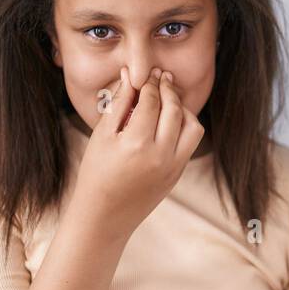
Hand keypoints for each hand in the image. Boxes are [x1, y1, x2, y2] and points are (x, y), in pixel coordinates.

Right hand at [72, 66, 203, 236]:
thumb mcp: (102, 137)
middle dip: (168, 90)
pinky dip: (184, 126)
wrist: (104, 215)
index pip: (151, 102)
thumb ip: (119, 104)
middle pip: (174, 110)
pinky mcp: (179, 174)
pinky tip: (169, 120)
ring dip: (182, 108)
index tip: (147, 73)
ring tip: (168, 99)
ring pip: (192, 126)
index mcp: (137, 144)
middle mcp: (161, 155)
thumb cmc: (96, 174)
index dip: (150, 84)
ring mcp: (174, 166)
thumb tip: (130, 76)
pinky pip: (190, 142)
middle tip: (160, 77)